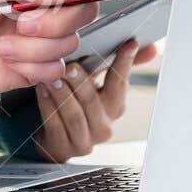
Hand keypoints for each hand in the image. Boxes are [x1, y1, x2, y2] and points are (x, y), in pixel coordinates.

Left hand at [0, 0, 111, 98]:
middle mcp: (49, 2)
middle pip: (86, 7)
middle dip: (55, 20)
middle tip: (20, 24)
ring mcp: (48, 34)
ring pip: (70, 41)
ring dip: (33, 48)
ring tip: (2, 45)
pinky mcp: (43, 63)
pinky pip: (58, 68)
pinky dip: (31, 67)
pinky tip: (6, 60)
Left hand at [33, 38, 159, 160]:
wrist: (53, 140)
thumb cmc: (76, 106)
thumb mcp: (94, 85)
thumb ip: (114, 66)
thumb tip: (150, 48)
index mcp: (114, 108)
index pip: (120, 84)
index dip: (125, 63)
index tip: (129, 44)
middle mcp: (104, 126)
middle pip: (93, 101)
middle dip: (81, 82)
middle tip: (70, 66)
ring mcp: (84, 140)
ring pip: (74, 114)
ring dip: (62, 94)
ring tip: (52, 77)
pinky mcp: (64, 147)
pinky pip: (55, 124)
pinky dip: (47, 105)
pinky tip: (42, 90)